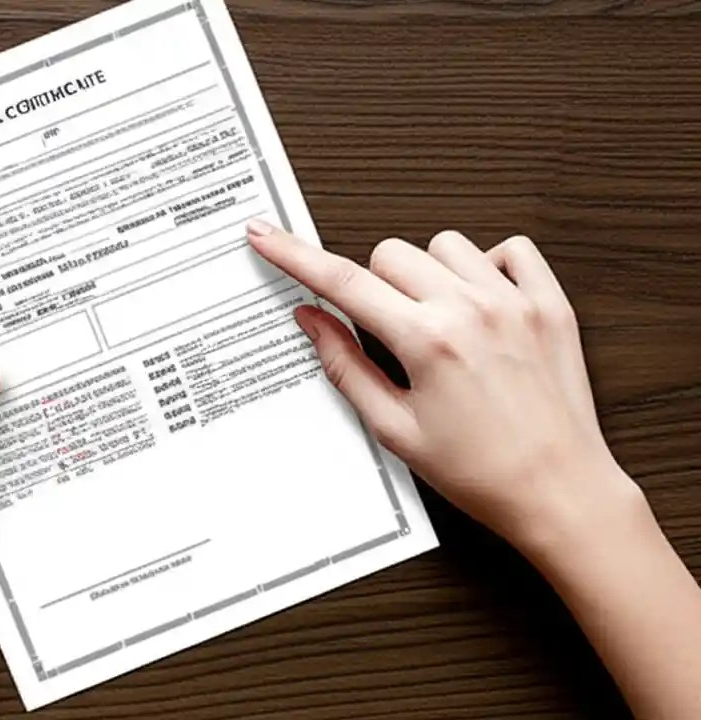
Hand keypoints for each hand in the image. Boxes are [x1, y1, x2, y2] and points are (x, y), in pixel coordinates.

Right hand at [246, 221, 640, 551]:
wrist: (559, 492)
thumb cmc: (479, 471)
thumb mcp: (394, 428)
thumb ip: (346, 366)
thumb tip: (311, 320)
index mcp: (426, 341)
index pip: (342, 281)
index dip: (295, 256)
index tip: (267, 235)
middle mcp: (471, 310)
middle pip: (389, 253)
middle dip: (375, 284)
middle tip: (388, 329)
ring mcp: (515, 302)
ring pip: (445, 245)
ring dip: (429, 273)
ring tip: (440, 319)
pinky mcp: (551, 304)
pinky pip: (512, 248)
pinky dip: (489, 265)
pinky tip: (483, 302)